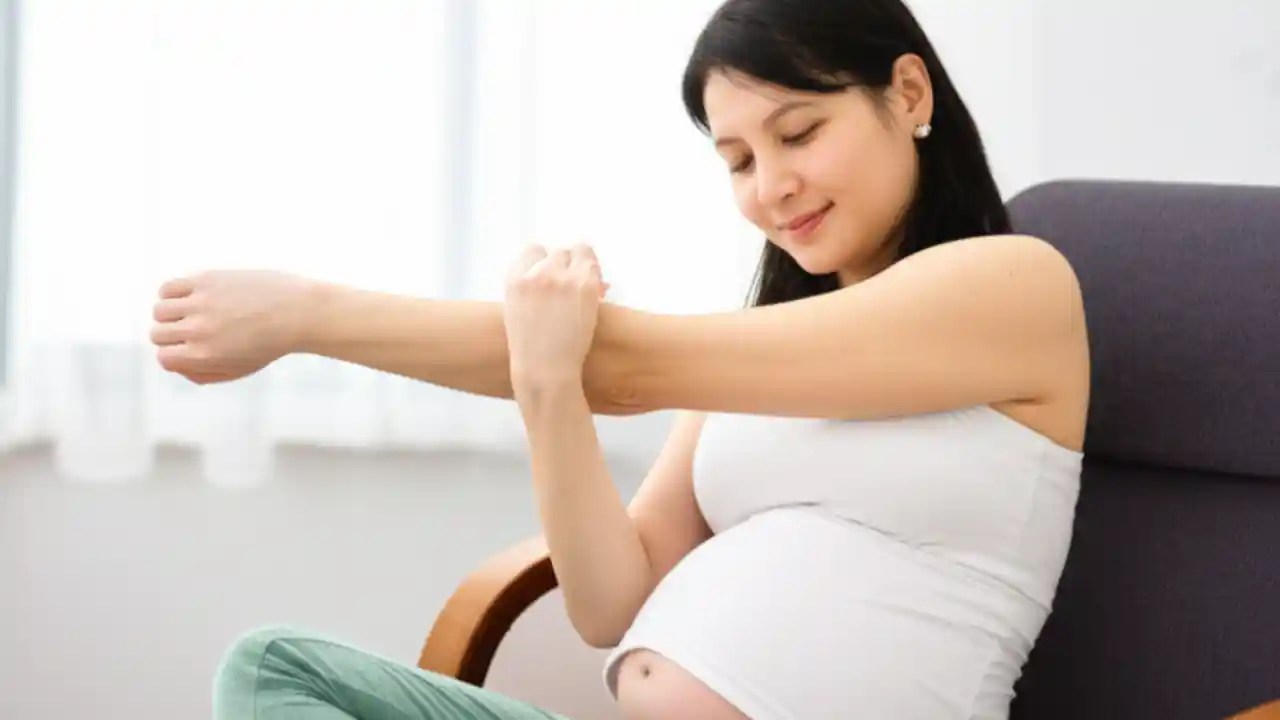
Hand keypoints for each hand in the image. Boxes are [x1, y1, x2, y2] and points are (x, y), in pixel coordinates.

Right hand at [150, 269, 318, 384]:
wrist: (299, 312)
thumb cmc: (270, 342)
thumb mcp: (238, 369)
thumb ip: (202, 373)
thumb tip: (174, 364)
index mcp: (205, 357)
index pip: (164, 358)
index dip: (174, 355)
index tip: (188, 348)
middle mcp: (198, 331)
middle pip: (158, 334)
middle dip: (172, 335)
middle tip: (193, 330)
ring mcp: (200, 303)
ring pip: (160, 311)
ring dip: (171, 314)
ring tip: (193, 313)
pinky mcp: (206, 280)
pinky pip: (168, 288)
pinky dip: (171, 294)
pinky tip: (191, 297)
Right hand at [503, 243, 608, 398]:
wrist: (545, 371)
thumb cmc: (531, 352)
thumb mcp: (516, 314)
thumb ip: (530, 291)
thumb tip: (560, 278)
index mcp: (515, 280)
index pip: (533, 251)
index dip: (545, 262)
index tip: (552, 276)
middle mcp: (536, 274)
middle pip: (557, 252)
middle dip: (566, 267)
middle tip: (572, 288)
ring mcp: (561, 277)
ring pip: (578, 252)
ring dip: (583, 267)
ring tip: (585, 289)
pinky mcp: (585, 284)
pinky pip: (594, 264)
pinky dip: (597, 276)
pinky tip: (598, 293)